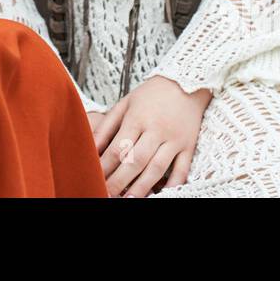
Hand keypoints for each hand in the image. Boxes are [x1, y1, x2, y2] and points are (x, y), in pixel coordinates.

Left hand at [94, 76, 209, 197]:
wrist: (188, 81)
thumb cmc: (152, 94)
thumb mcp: (125, 103)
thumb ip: (107, 125)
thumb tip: (90, 146)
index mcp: (137, 117)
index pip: (117, 148)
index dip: (104, 166)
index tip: (94, 178)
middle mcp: (156, 129)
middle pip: (135, 161)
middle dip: (119, 181)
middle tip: (107, 195)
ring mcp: (174, 139)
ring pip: (157, 168)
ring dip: (142, 187)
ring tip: (129, 200)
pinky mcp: (189, 145)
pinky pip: (182, 169)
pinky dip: (174, 184)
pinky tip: (162, 194)